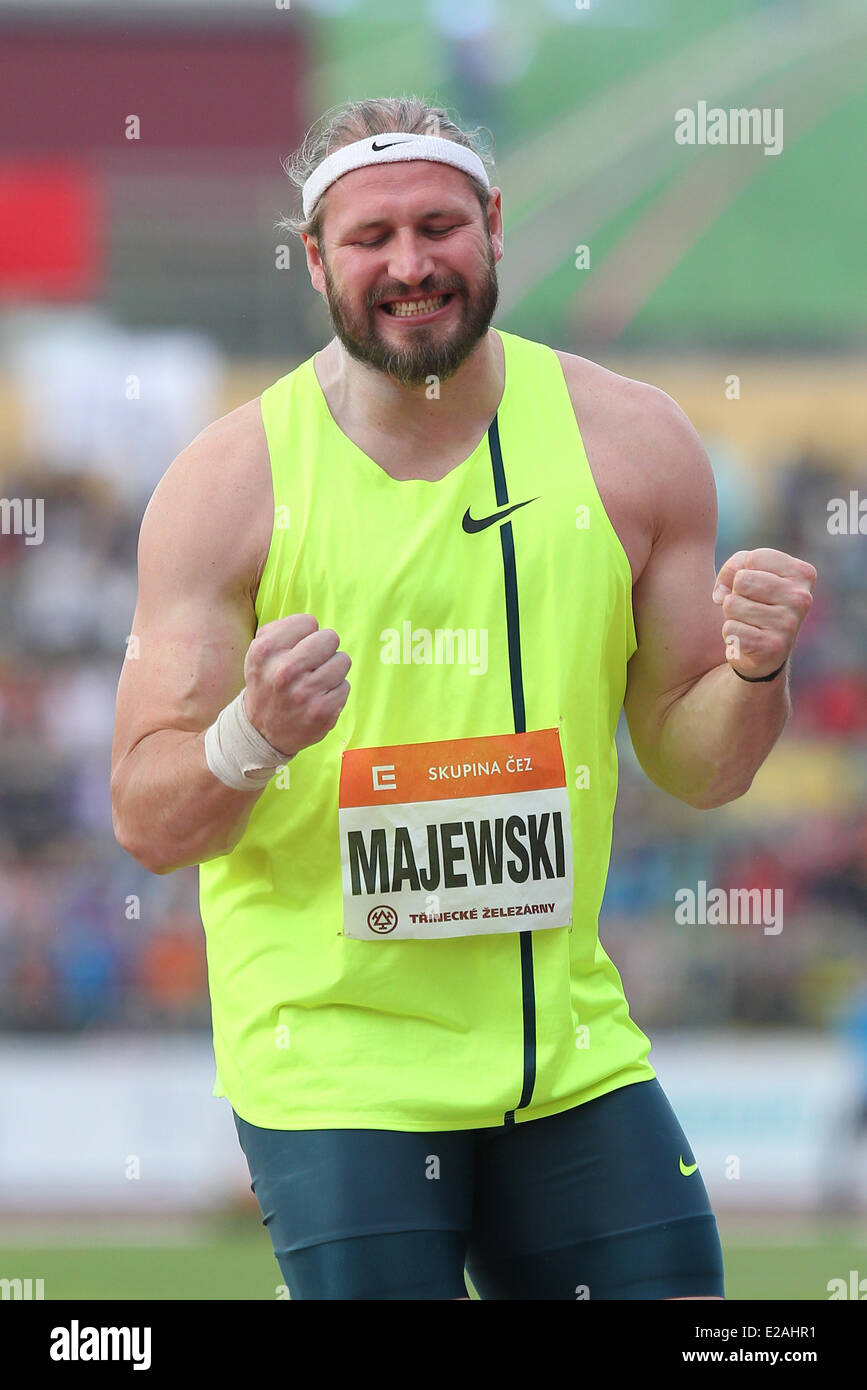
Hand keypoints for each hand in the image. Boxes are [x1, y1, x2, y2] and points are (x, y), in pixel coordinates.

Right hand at [242, 613, 350, 756]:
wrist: (262, 731)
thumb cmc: (267, 682)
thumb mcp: (260, 652)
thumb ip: (281, 629)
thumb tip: (312, 624)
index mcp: (265, 651)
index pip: (309, 622)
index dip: (306, 634)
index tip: (297, 648)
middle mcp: (284, 671)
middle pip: (330, 638)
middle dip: (324, 648)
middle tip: (312, 663)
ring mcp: (305, 692)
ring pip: (342, 660)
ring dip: (332, 669)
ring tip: (315, 680)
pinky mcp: (323, 711)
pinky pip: (345, 685)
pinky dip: (335, 690)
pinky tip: (319, 698)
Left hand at [712, 548, 815, 678]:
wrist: (764, 652)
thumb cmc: (756, 603)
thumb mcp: (749, 574)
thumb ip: (735, 567)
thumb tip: (722, 595)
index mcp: (802, 574)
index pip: (753, 558)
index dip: (739, 572)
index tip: (751, 587)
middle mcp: (801, 598)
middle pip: (742, 579)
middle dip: (735, 594)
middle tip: (748, 607)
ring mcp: (789, 624)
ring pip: (732, 604)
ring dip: (731, 615)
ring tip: (748, 623)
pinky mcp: (773, 647)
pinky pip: (730, 629)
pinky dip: (731, 635)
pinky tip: (746, 640)